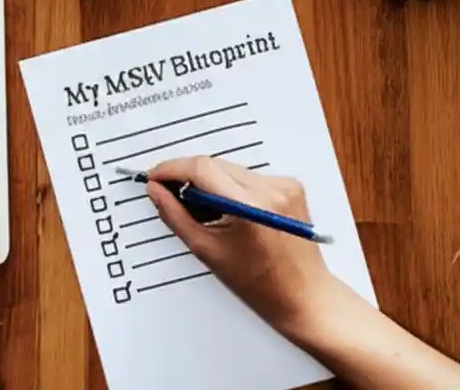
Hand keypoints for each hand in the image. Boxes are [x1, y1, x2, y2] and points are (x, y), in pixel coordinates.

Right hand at [146, 156, 338, 332]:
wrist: (304, 295)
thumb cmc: (259, 283)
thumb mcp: (207, 250)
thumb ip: (176, 216)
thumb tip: (156, 191)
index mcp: (250, 206)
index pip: (201, 168)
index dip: (172, 169)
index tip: (155, 178)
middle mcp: (271, 189)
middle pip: (215, 164)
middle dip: (188, 176)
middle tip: (170, 195)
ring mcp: (285, 185)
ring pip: (231, 169)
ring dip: (210, 182)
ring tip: (203, 211)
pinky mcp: (291, 186)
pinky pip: (249, 176)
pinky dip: (232, 187)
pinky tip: (229, 211)